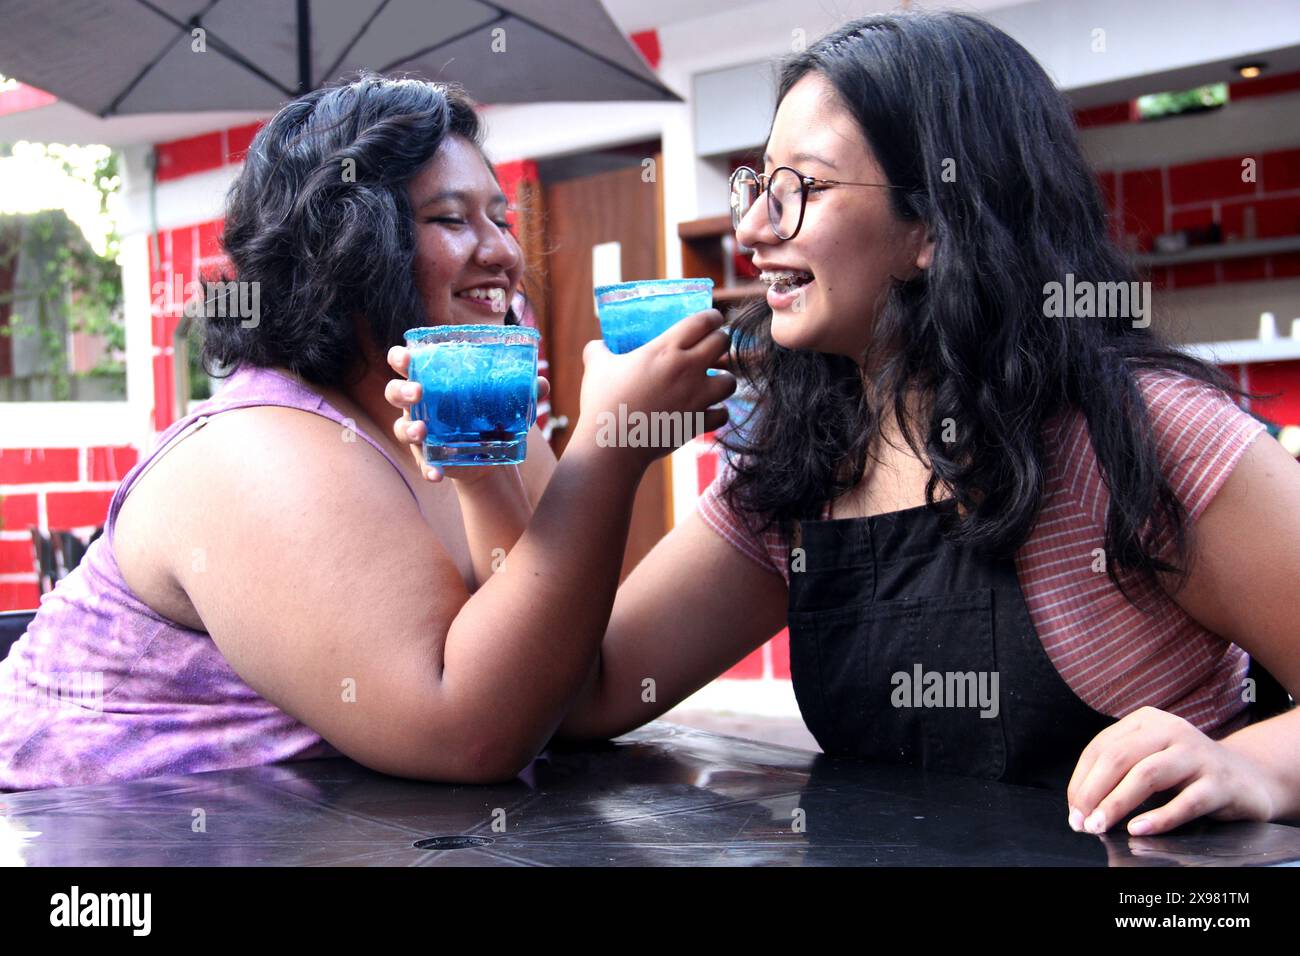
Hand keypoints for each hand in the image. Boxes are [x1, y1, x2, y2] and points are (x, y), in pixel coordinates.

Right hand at [385, 344, 549, 483]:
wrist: (491, 453)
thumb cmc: (491, 415)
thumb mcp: (507, 401)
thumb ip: (523, 389)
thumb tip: (540, 383)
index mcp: (433, 380)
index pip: (406, 363)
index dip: (400, 357)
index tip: (404, 357)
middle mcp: (419, 404)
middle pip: (394, 392)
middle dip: (401, 390)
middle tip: (418, 392)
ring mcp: (420, 432)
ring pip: (400, 428)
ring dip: (409, 429)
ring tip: (423, 431)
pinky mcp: (427, 457)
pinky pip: (420, 463)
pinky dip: (427, 468)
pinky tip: (437, 474)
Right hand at [574, 308, 735, 470]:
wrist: (611, 445)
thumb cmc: (602, 402)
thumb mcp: (595, 366)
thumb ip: (598, 349)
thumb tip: (598, 345)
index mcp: (666, 349)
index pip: (703, 321)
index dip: (712, 317)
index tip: (712, 319)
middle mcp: (687, 369)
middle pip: (723, 343)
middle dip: (720, 341)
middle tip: (713, 346)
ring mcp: (697, 398)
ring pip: (730, 380)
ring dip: (724, 378)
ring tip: (713, 380)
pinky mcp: (698, 423)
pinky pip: (723, 414)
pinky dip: (718, 412)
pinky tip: (709, 410)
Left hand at [1066, 705, 1277, 835]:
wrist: (1247, 778)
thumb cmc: (1186, 772)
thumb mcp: (1149, 759)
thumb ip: (1118, 773)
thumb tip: (1080, 806)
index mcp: (1146, 720)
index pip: (1101, 748)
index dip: (1081, 781)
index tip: (1073, 810)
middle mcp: (1170, 730)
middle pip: (1118, 758)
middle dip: (1093, 792)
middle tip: (1081, 822)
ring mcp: (1197, 754)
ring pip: (1147, 775)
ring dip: (1117, 803)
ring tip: (1099, 826)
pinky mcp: (1220, 782)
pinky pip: (1185, 801)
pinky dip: (1158, 817)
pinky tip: (1138, 829)